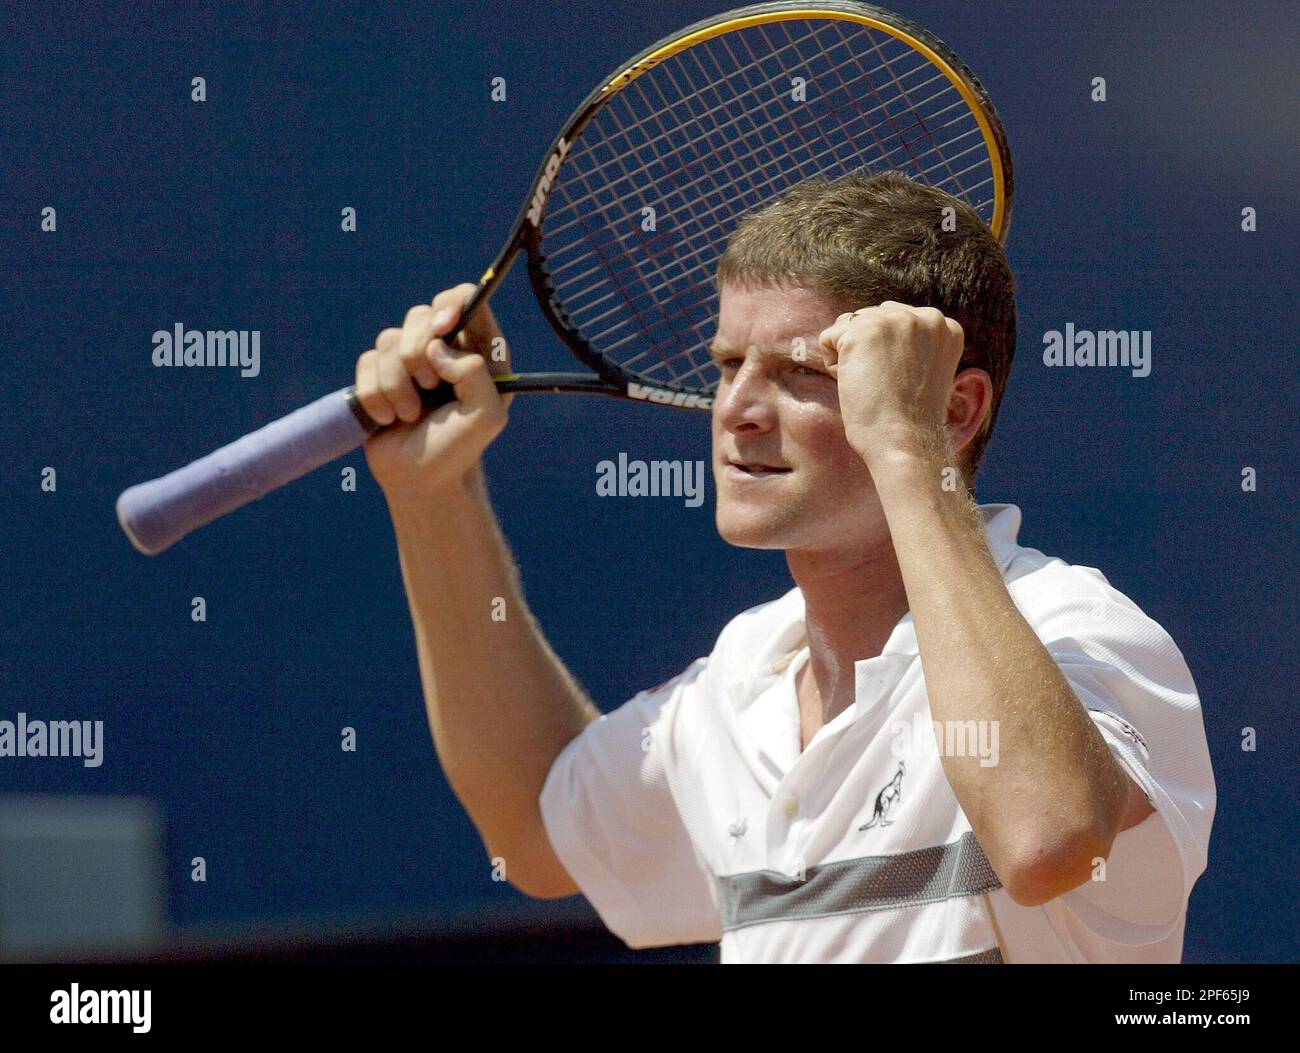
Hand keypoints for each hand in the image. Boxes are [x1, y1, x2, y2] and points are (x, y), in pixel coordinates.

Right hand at [355, 284, 511, 503]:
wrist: (420, 480)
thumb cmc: (459, 448)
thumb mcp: (486, 414)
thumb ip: (474, 372)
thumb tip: (438, 345)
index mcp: (479, 350)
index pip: (466, 298)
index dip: (451, 304)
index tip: (443, 327)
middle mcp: (445, 348)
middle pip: (421, 314)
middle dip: (418, 353)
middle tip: (430, 387)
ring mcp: (409, 360)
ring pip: (389, 339)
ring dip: (396, 384)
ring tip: (410, 415)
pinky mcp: (378, 374)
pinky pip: (366, 362)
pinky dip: (375, 394)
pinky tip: (389, 419)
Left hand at [817, 301, 964, 462]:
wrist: (905, 442)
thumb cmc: (910, 419)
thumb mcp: (923, 369)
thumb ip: (910, 343)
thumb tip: (874, 330)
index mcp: (946, 325)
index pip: (896, 320)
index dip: (889, 355)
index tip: (903, 382)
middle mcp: (925, 315)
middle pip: (871, 317)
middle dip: (868, 351)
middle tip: (887, 387)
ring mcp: (895, 319)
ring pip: (848, 325)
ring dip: (849, 356)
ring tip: (873, 385)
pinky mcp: (863, 330)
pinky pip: (828, 338)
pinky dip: (832, 365)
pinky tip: (856, 385)